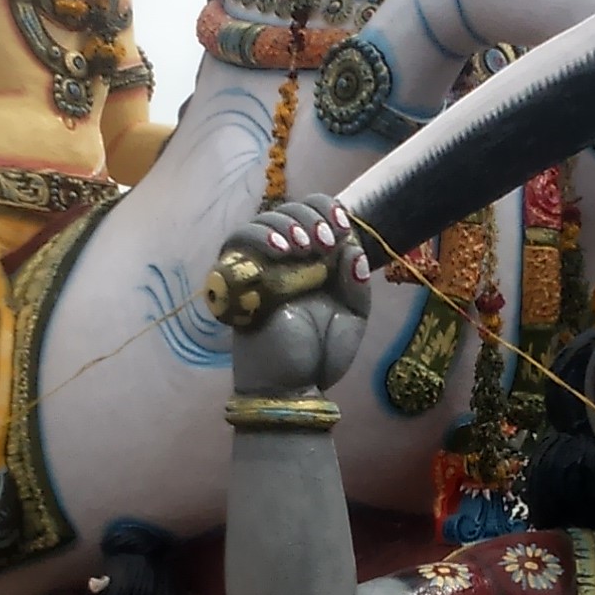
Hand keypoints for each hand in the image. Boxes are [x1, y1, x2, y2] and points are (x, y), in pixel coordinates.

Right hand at [205, 199, 371, 397]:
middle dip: (310, 216)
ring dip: (286, 224)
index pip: (317, 212)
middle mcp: (289, 258)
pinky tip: (280, 250)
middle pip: (291, 209)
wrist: (291, 386)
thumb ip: (357, 281)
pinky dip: (260, 237)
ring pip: (264, 221)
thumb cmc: (322, 354)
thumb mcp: (353, 317)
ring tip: (303, 247)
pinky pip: (239, 242)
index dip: (327, 209)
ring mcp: (262, 266)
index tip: (341, 226)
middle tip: (323, 241)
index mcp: (319, 260)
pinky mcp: (237, 278)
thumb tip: (351, 245)